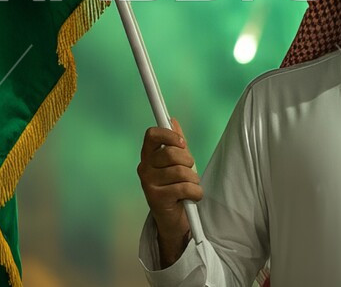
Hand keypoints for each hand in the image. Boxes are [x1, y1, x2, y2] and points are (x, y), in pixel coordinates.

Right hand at [137, 117, 201, 266]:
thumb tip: (172, 120)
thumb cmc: (175, 187)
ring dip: (194, 180)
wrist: (172, 220)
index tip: (182, 143)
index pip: (152, 134)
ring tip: (191, 186)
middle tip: (190, 171)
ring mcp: (148, 183)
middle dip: (188, 162)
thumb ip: (175, 142)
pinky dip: (195, 193)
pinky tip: (193, 197)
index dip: (169, 135)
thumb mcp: (177, 162)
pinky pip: (184, 188)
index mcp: (148, 155)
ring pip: (181, 172)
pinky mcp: (156, 199)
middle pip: (171, 153)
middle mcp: (144, 167)